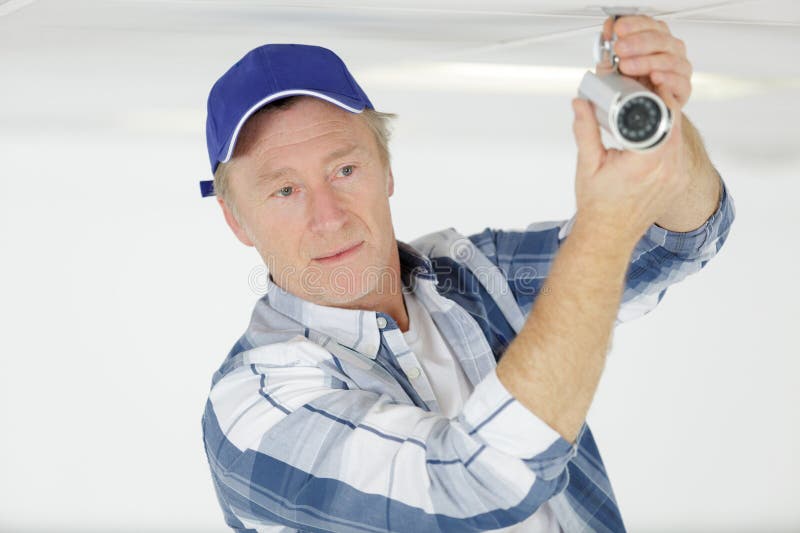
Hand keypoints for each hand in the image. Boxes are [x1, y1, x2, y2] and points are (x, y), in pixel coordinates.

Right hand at [571, 93, 688, 243]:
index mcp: (645, 162)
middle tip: (646, 95)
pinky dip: (669, 140)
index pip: (665, 116)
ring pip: (679, 136)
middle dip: (663, 105)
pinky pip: (679, 151)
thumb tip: (580, 104)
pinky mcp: (679, 180)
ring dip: (667, 122)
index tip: (650, 84)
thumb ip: (585, 130)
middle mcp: (667, 169)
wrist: (609, 234)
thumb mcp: (588, 165)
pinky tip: (653, 138)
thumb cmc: (598, 205)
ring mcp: (676, 176)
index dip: (660, 96)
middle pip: (675, 123)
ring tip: (647, 115)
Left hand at [599, 15, 692, 109]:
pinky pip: (680, 82)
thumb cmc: (628, 84)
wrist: (636, 109)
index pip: (649, 25)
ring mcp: (679, 68)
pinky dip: (667, 79)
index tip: (619, 29)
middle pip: (660, 40)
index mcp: (655, 39)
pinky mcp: (683, 89)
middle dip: (637, 43)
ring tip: (627, 66)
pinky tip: (655, 77)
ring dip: (646, 62)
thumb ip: (608, 49)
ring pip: (669, 60)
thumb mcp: (611, 66)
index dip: (634, 25)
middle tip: (620, 48)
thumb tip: (607, 31)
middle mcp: (670, 50)